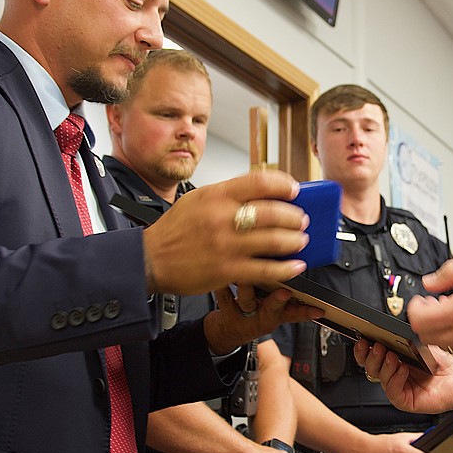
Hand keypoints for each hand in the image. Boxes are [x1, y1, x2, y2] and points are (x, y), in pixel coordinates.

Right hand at [142, 171, 308, 295]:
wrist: (151, 259)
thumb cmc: (175, 230)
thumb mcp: (198, 199)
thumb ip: (228, 194)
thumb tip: (262, 191)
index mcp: (216, 196)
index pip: (260, 182)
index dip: (284, 185)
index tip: (294, 190)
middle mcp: (222, 218)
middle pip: (273, 213)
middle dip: (295, 217)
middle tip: (301, 220)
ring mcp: (226, 245)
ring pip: (275, 241)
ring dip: (295, 241)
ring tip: (300, 241)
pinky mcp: (228, 270)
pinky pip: (267, 269)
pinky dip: (287, 268)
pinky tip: (296, 266)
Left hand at [203, 285, 322, 353]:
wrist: (229, 332)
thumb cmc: (256, 316)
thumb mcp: (279, 314)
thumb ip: (295, 302)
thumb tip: (310, 279)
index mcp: (278, 315)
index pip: (297, 314)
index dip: (307, 312)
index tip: (317, 310)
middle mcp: (262, 315)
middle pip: (273, 308)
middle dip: (278, 301)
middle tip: (284, 292)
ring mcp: (245, 313)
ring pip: (247, 300)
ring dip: (248, 287)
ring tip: (248, 275)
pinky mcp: (226, 309)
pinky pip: (224, 297)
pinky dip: (223, 287)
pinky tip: (224, 278)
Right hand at [354, 338, 452, 416]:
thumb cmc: (440, 362)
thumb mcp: (420, 344)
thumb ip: (404, 337)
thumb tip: (392, 326)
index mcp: (392, 359)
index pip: (369, 355)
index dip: (363, 349)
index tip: (363, 340)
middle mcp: (392, 374)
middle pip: (369, 367)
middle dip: (371, 356)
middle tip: (378, 347)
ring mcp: (397, 387)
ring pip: (379, 378)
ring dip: (384, 366)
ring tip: (392, 357)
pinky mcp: (404, 401)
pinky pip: (393, 391)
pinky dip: (395, 379)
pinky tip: (403, 370)